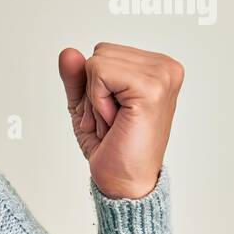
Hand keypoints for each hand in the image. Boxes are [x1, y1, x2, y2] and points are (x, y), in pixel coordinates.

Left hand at [57, 42, 183, 198]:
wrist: (123, 181)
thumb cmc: (110, 146)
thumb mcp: (86, 103)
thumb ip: (77, 76)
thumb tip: (67, 52)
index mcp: (157, 67)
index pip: (103, 52)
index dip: (95, 85)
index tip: (111, 114)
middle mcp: (165, 67)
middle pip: (99, 53)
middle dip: (93, 91)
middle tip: (111, 120)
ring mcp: (162, 76)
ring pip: (96, 63)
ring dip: (95, 99)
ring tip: (114, 122)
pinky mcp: (151, 88)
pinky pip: (99, 73)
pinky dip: (96, 102)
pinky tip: (114, 122)